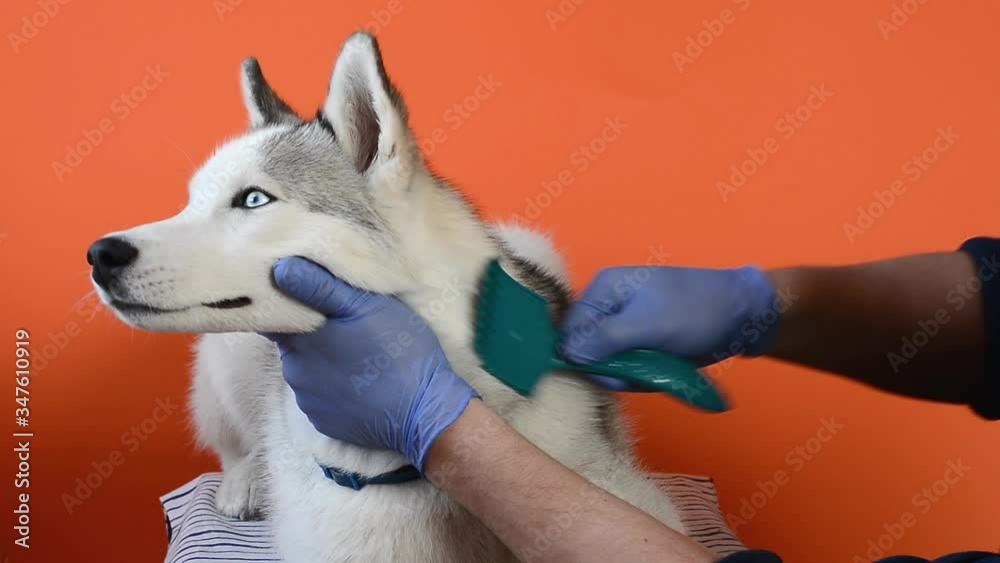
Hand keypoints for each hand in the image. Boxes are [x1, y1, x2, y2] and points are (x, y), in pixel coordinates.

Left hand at [266, 257, 477, 470]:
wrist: (423, 412)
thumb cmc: (397, 352)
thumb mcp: (366, 307)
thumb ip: (321, 287)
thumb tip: (280, 268)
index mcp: (301, 338)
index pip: (276, 316)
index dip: (290, 304)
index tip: (311, 297)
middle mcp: (295, 371)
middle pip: (291, 343)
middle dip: (311, 332)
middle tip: (346, 324)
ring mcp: (308, 400)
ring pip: (306, 370)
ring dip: (323, 360)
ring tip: (357, 354)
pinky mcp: (323, 421)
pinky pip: (319, 396)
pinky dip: (333, 387)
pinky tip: (359, 381)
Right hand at [561, 265, 777, 373]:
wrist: (742, 316)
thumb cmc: (696, 311)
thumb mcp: (649, 323)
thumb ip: (605, 338)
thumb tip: (568, 355)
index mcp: (604, 289)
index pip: (569, 329)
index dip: (580, 356)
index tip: (605, 372)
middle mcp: (609, 307)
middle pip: (585, 350)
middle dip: (610, 368)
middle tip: (636, 373)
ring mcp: (625, 327)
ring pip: (607, 363)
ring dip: (628, 375)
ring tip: (655, 370)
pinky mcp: (641, 344)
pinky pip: (626, 367)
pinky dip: (641, 375)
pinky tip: (660, 372)